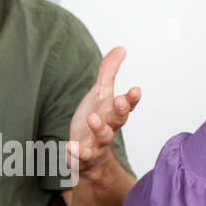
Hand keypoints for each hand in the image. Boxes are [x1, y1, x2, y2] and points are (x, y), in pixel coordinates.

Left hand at [67, 45, 140, 179]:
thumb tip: (121, 48)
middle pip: (119, 119)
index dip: (132, 98)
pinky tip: (69, 146)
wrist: (89, 157)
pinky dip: (76, 152)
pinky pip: (81, 155)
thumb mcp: (101, 95)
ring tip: (92, 118)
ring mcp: (97, 143)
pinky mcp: (83, 156)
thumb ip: (109, 73)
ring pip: (103, 137)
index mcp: (113, 113)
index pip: (127, 105)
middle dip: (121, 110)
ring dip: (99, 128)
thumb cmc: (95, 122)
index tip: (136, 89)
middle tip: (120, 101)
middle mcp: (109, 128)